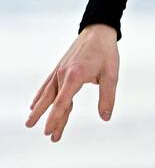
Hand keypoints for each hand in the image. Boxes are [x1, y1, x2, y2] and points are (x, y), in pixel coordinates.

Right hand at [25, 24, 119, 142]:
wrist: (98, 31)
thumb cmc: (106, 52)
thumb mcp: (111, 75)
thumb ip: (107, 97)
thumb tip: (105, 118)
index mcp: (74, 77)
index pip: (62, 103)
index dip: (55, 119)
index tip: (49, 132)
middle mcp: (63, 75)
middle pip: (52, 101)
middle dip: (48, 119)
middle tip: (47, 136)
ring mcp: (59, 71)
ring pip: (47, 94)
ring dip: (39, 109)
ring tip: (30, 122)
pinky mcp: (59, 68)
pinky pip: (47, 85)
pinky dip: (40, 96)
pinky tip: (34, 104)